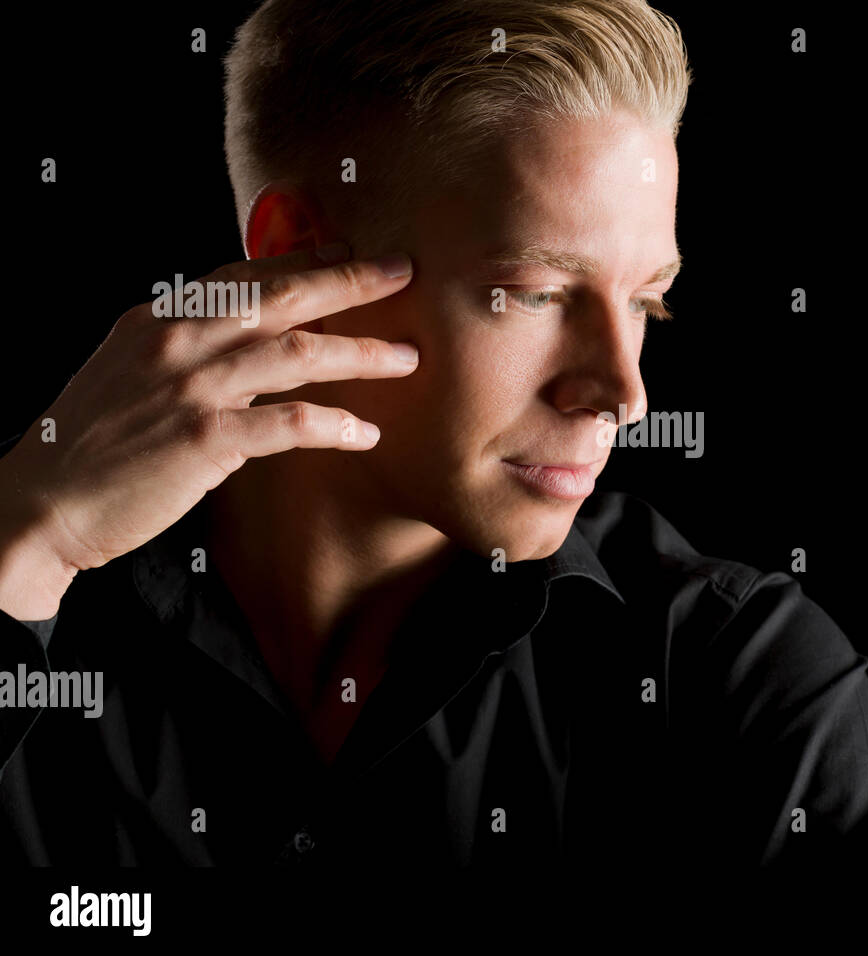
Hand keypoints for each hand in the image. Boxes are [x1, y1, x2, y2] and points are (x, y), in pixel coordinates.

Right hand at [0, 244, 418, 616]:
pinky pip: (289, 425)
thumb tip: (246, 329)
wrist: (41, 502)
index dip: (303, 260)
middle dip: (348, 281)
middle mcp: (178, 342)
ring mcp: (191, 389)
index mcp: (160, 319)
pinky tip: (365, 434)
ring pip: (296, 353)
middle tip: (401, 272)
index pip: (244, 275)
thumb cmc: (93, 440)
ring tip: (407, 357)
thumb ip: (188, 344)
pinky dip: (333, 426)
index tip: (349, 250)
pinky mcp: (205, 441)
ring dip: (360, 353)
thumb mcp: (130, 369)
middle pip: (281, 298)